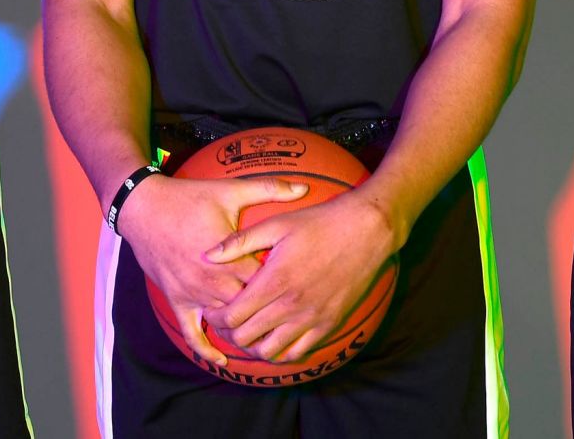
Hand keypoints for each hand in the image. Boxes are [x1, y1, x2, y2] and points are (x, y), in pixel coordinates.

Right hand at [117, 174, 307, 367]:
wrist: (143, 208)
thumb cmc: (189, 198)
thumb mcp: (230, 191)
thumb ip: (268, 189)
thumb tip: (303, 186)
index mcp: (228, 255)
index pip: (264, 281)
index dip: (282, 283)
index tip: (295, 283)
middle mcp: (211, 279)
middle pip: (248, 307)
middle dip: (266, 311)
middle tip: (287, 313)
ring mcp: (192, 293)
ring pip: (225, 322)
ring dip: (244, 328)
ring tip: (267, 333)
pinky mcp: (177, 300)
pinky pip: (191, 333)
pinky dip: (207, 349)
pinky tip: (223, 361)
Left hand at [203, 191, 399, 362]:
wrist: (366, 229)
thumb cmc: (320, 222)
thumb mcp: (277, 224)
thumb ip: (239, 242)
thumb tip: (207, 255)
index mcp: (275, 281)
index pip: (233, 316)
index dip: (215, 317)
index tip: (212, 308)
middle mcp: (292, 305)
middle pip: (246, 338)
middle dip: (229, 331)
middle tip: (227, 319)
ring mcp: (312, 318)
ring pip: (270, 351)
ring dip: (253, 344)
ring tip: (250, 328)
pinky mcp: (329, 323)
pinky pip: (298, 352)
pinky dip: (282, 349)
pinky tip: (276, 333)